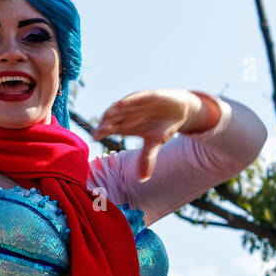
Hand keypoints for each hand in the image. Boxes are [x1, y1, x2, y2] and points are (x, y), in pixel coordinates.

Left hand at [93, 89, 220, 180]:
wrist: (180, 111)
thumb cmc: (163, 127)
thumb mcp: (155, 143)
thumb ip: (147, 158)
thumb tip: (143, 179)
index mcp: (126, 126)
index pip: (109, 129)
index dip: (101, 132)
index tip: (95, 137)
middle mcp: (127, 114)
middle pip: (111, 118)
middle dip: (105, 123)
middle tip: (99, 131)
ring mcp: (135, 104)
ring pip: (120, 107)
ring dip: (113, 111)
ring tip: (107, 117)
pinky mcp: (145, 96)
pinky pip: (134, 98)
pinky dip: (128, 101)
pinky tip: (121, 104)